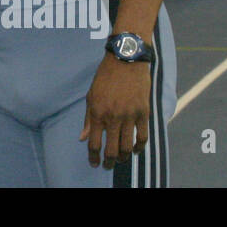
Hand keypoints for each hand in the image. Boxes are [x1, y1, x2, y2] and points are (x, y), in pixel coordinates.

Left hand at [79, 54, 151, 170]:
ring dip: (124, 158)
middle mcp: (113, 117)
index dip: (94, 157)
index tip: (94, 164)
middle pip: (112, 149)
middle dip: (109, 162)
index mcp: (98, 113)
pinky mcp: (144, 113)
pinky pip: (143, 136)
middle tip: (108, 165)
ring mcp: (130, 116)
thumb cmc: (105, 77)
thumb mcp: (91, 96)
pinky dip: (140, 147)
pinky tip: (137, 150)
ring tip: (121, 160)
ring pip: (128, 147)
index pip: (95, 143)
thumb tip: (83, 138)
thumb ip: (88, 119)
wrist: (125, 60)